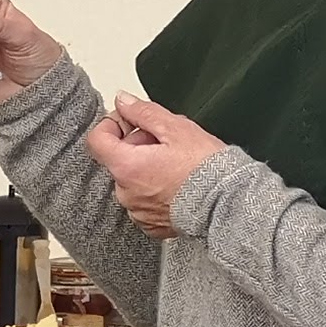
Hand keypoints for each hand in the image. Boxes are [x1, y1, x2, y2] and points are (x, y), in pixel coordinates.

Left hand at [80, 92, 224, 236]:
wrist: (227, 202)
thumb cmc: (205, 168)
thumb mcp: (176, 128)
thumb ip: (143, 112)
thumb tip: (123, 102)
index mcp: (126, 167)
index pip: (97, 140)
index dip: (111, 124)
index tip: (130, 121)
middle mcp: (125, 193)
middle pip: (118, 160)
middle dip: (137, 146)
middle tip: (167, 143)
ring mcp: (137, 211)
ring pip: (132, 181)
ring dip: (146, 169)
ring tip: (176, 165)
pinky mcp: (151, 224)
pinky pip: (144, 201)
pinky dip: (155, 190)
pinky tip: (177, 184)